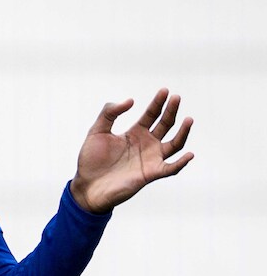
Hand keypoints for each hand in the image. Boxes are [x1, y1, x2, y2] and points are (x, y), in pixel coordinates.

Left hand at [70, 88, 193, 213]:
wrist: (87, 185)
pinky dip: (181, 163)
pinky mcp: (151, 174)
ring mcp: (151, 159)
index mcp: (135, 133)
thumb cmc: (91, 159)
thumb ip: (109, 113)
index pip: (151, 115)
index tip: (165, 90)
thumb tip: (131, 100)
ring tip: (188, 119)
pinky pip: (171, 168)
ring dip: (183, 132)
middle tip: (176, 97)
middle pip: (165, 125)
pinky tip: (189, 154)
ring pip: (174, 144)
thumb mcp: (97, 131)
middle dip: (171, 111)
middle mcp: (147, 144)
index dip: (158, 103)